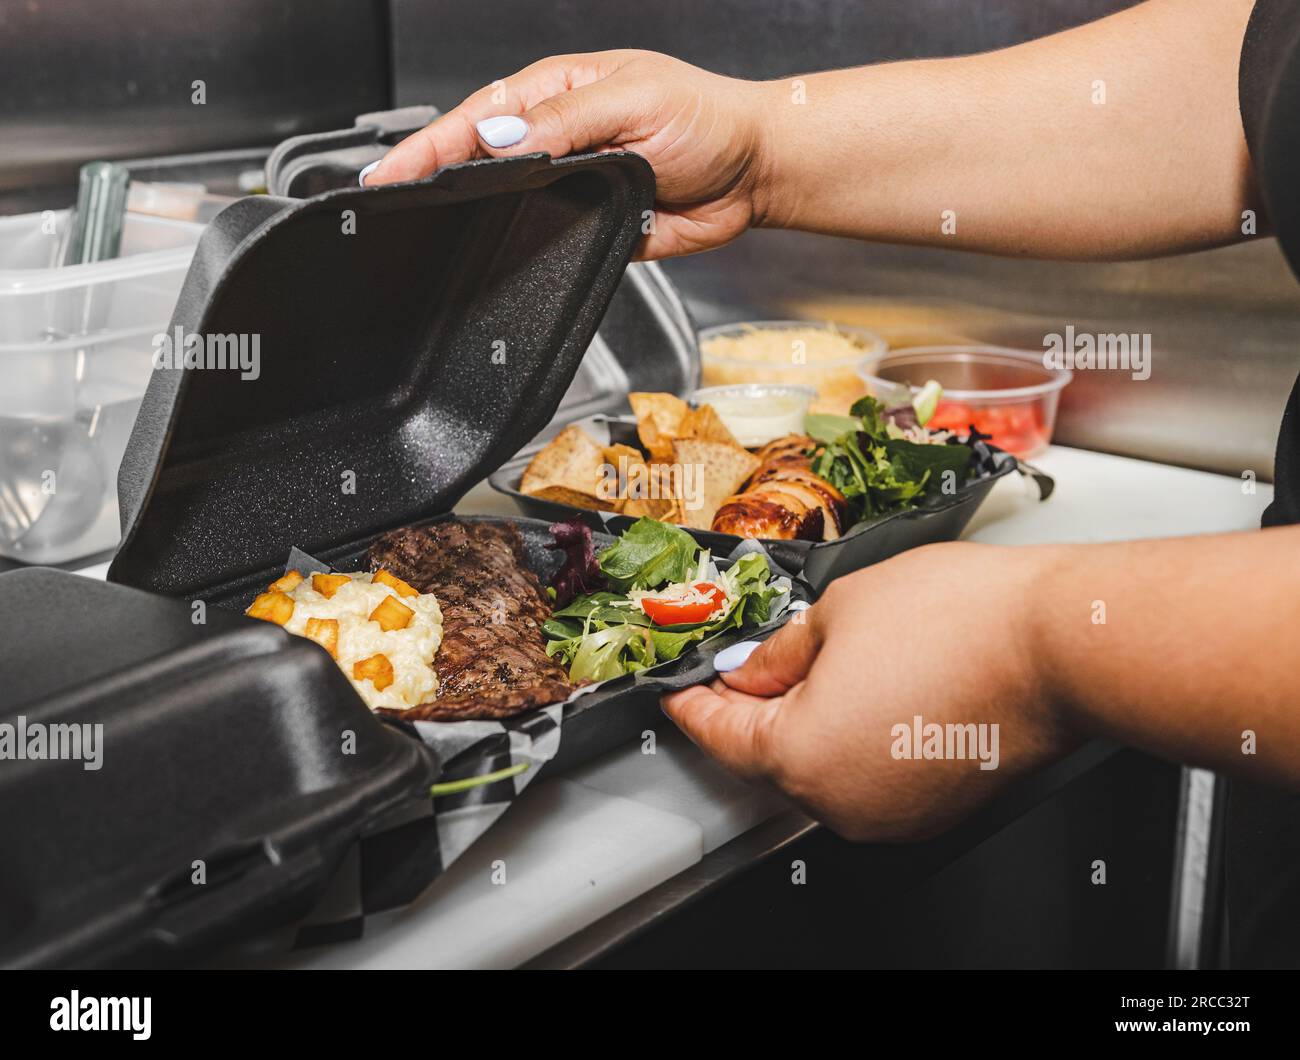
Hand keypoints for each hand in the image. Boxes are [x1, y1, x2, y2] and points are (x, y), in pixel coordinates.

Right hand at [365, 50, 772, 258]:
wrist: (753, 173)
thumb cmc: (707, 119)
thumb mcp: (634, 100)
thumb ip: (566, 120)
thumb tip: (502, 134)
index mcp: (558, 92)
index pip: (478, 116)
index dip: (429, 145)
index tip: (390, 172)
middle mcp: (557, 138)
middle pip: (479, 160)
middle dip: (433, 178)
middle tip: (387, 201)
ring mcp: (570, 183)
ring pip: (507, 202)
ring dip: (472, 214)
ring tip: (422, 229)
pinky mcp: (589, 223)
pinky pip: (544, 238)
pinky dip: (519, 244)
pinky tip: (491, 249)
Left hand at [663, 542, 1080, 841]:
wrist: (1058, 644)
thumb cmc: (960, 621)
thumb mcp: (835, 610)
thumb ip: (776, 652)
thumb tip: (751, 669)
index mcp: (800, 757)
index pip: (721, 734)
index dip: (694, 703)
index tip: (679, 688)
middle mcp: (841, 803)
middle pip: (769, 756)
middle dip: (752, 707)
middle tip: (748, 659)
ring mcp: (890, 815)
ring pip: (820, 768)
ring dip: (807, 721)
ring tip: (819, 662)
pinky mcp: (930, 808)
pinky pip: (866, 776)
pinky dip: (853, 738)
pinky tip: (868, 690)